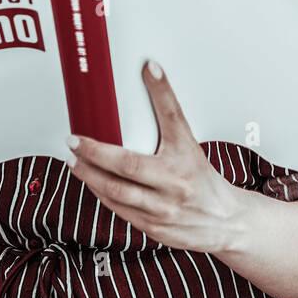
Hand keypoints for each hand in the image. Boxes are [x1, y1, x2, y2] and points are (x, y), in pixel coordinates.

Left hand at [64, 59, 242, 255]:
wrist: (224, 222)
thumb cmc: (202, 179)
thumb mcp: (188, 144)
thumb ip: (167, 112)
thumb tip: (150, 70)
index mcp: (185, 157)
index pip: (169, 119)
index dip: (158, 94)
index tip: (144, 73)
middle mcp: (174, 184)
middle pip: (127, 167)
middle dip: (94, 154)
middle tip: (74, 141)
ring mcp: (162, 209)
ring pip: (116, 192)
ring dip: (90, 176)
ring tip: (74, 162)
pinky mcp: (152, 227)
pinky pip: (119, 210)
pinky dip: (101, 194)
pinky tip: (91, 182)